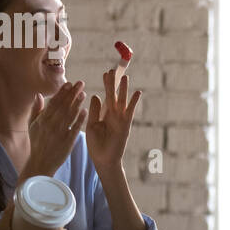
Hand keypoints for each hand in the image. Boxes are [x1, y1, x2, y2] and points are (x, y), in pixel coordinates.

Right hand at [23, 81, 86, 178]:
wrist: (41, 163)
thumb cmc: (37, 143)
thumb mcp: (32, 126)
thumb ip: (36, 110)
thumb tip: (39, 95)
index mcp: (42, 120)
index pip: (53, 103)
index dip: (62, 93)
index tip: (69, 83)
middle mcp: (51, 125)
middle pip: (63, 106)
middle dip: (72, 94)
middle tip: (81, 83)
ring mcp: (59, 133)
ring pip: (70, 115)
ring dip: (77, 103)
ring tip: (84, 94)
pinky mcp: (68, 142)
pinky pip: (75, 128)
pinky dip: (80, 119)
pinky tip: (86, 110)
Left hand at [87, 57, 142, 174]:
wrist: (104, 160)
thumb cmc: (96, 145)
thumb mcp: (91, 125)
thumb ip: (94, 111)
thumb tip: (96, 96)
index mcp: (104, 114)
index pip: (106, 96)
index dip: (106, 85)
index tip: (106, 73)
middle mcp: (113, 115)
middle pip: (114, 95)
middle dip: (114, 83)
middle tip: (113, 69)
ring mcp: (120, 119)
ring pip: (121, 100)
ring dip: (123, 89)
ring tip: (124, 76)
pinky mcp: (125, 124)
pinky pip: (130, 111)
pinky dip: (134, 102)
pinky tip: (138, 92)